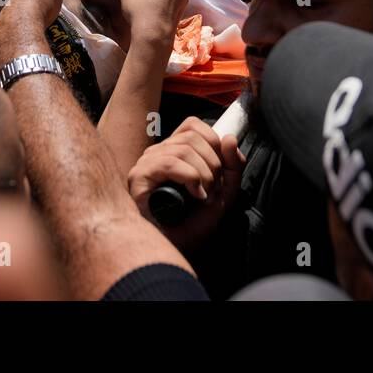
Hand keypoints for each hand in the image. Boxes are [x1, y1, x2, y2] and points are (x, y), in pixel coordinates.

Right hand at [127, 116, 246, 251]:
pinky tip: (194, 196)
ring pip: (183, 148)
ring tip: (203, 197)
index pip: (193, 125)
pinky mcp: (139, 176)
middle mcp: (158, 153)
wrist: (176, 248)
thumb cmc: (193, 223)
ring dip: (204, 175)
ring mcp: (147, 163)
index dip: (213, 142)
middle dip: (213, 164)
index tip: (220, 171)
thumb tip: (229, 137)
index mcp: (174, 151)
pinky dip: (190, 178)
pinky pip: (169, 162)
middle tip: (213, 190)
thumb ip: (232, 166)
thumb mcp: (223, 192)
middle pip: (192, 136)